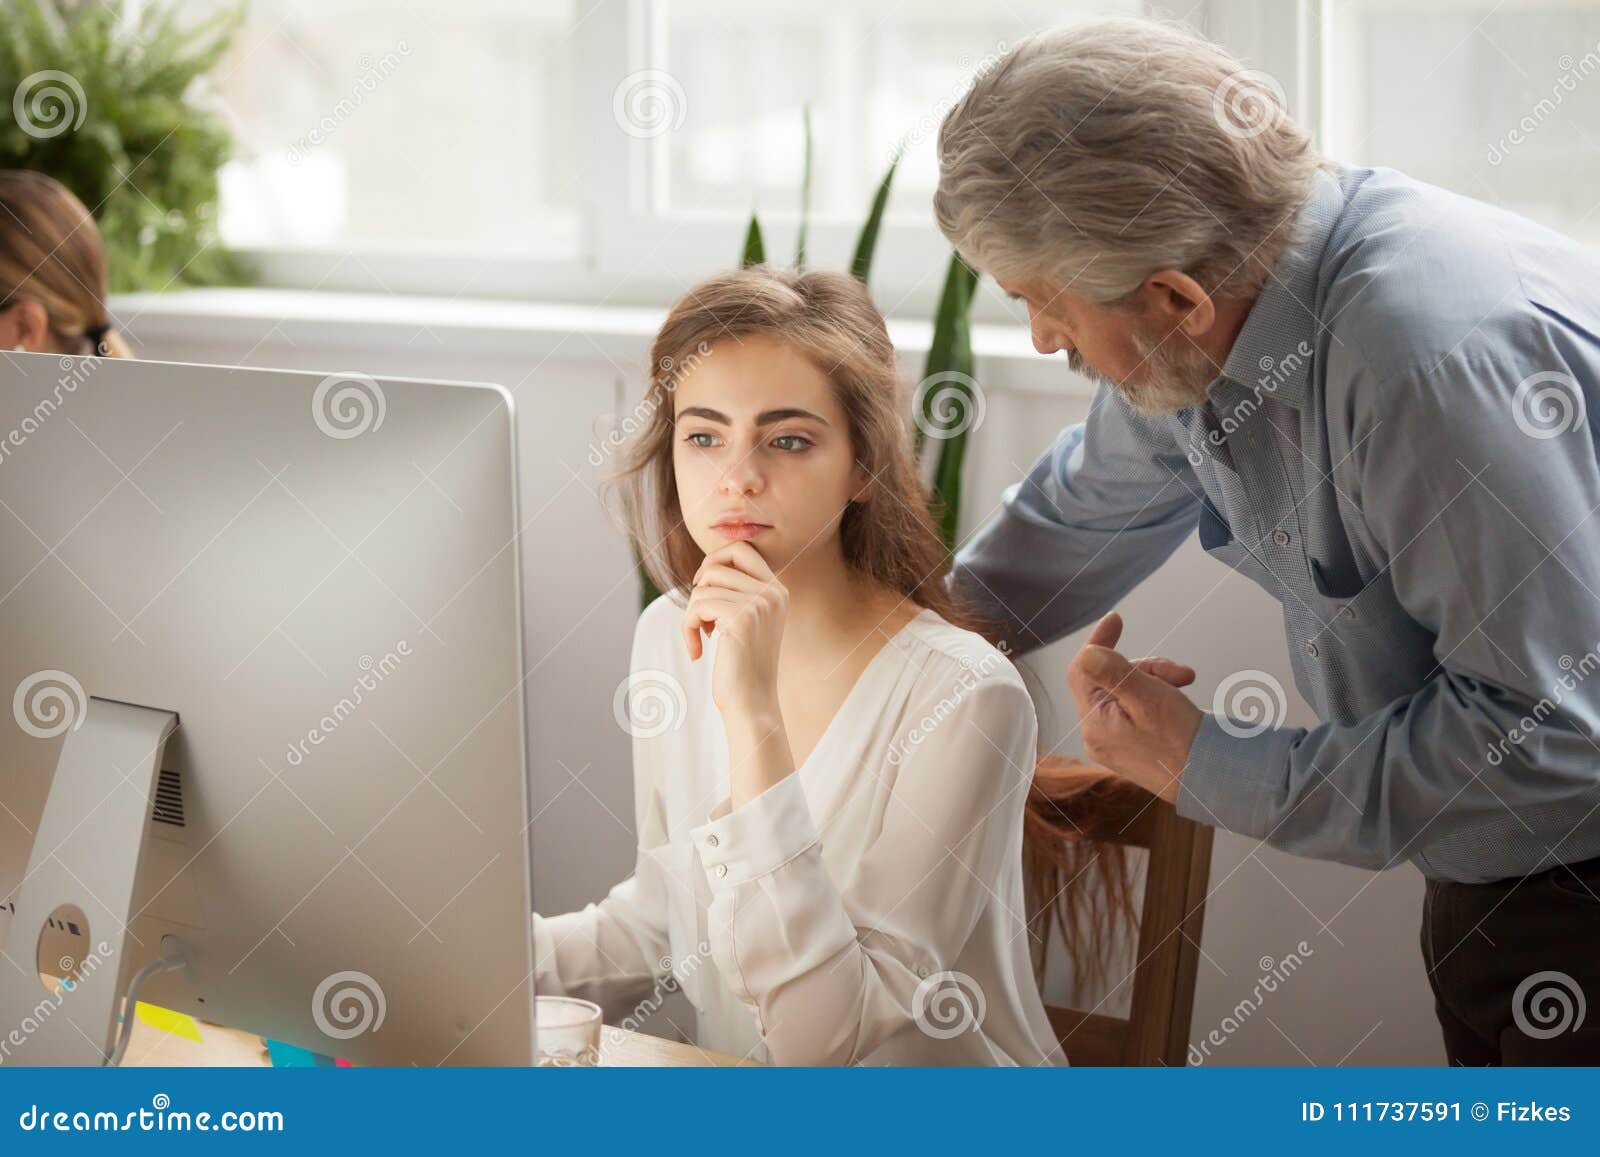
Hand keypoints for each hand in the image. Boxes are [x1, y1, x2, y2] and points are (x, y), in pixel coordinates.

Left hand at [682, 542, 787, 718]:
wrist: (751, 703)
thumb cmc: (742, 665)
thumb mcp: (746, 621)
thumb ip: (736, 593)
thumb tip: (706, 568)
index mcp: (777, 591)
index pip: (742, 548)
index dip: (715, 560)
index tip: (703, 586)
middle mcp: (772, 593)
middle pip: (719, 564)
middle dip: (700, 585)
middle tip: (699, 612)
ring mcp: (759, 603)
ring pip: (703, 587)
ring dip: (692, 614)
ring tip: (701, 636)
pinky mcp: (741, 618)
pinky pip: (697, 606)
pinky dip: (688, 628)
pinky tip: (697, 649)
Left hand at [1066, 611, 1202, 803]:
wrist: (1213, 781)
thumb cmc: (1183, 743)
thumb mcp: (1148, 699)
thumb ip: (1114, 673)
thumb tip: (1086, 653)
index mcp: (1094, 723)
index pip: (1082, 670)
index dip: (1098, 642)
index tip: (1116, 619)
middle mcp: (1098, 735)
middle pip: (1109, 679)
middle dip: (1146, 669)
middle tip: (1181, 674)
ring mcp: (1114, 742)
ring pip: (1127, 691)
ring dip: (1158, 681)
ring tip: (1186, 686)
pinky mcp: (1131, 746)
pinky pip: (1136, 709)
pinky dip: (1158, 698)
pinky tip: (1180, 702)